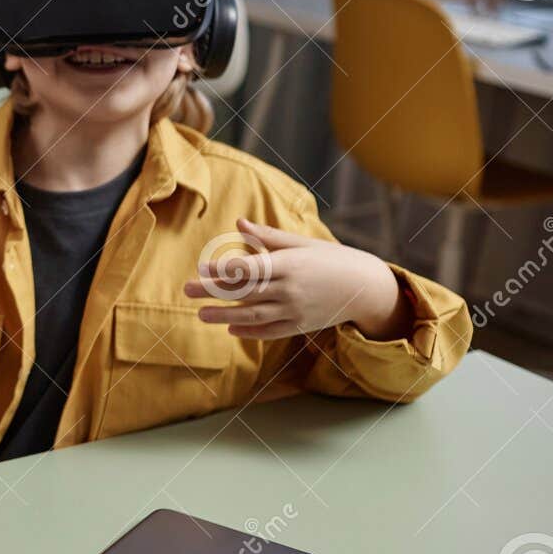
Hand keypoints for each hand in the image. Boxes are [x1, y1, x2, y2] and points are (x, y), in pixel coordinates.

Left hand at [184, 219, 411, 341]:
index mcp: (289, 264)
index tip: (200, 267)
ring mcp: (295, 310)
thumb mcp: (301, 244)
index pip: (248, 268)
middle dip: (213, 291)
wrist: (365, 287)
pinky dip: (249, 331)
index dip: (222, 269)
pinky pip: (270, 331)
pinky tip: (231, 328)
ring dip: (224, 316)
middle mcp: (290, 289)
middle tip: (187, 290)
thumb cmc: (330, 259)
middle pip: (244, 292)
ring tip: (201, 314)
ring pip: (253, 315)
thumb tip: (238, 222)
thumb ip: (267, 237)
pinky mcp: (300, 326)